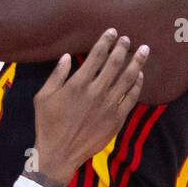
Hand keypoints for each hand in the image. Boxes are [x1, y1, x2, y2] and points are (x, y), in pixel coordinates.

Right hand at [30, 30, 146, 186]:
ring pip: (128, 79)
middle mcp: (97, 92)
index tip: (112, 32)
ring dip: (137, 62)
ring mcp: (109, 106)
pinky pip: (132, 98)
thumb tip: (67, 56)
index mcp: (78, 84)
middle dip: (123, 48)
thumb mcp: (43, 97)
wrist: (59, 153)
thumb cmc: (47, 124)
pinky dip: (137, 85)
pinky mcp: (117, 119)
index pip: (96, 56)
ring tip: (144, 50)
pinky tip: (140, 76)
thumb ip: (56, 75)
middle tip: (128, 38)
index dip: (105, 41)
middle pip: (115, 63)